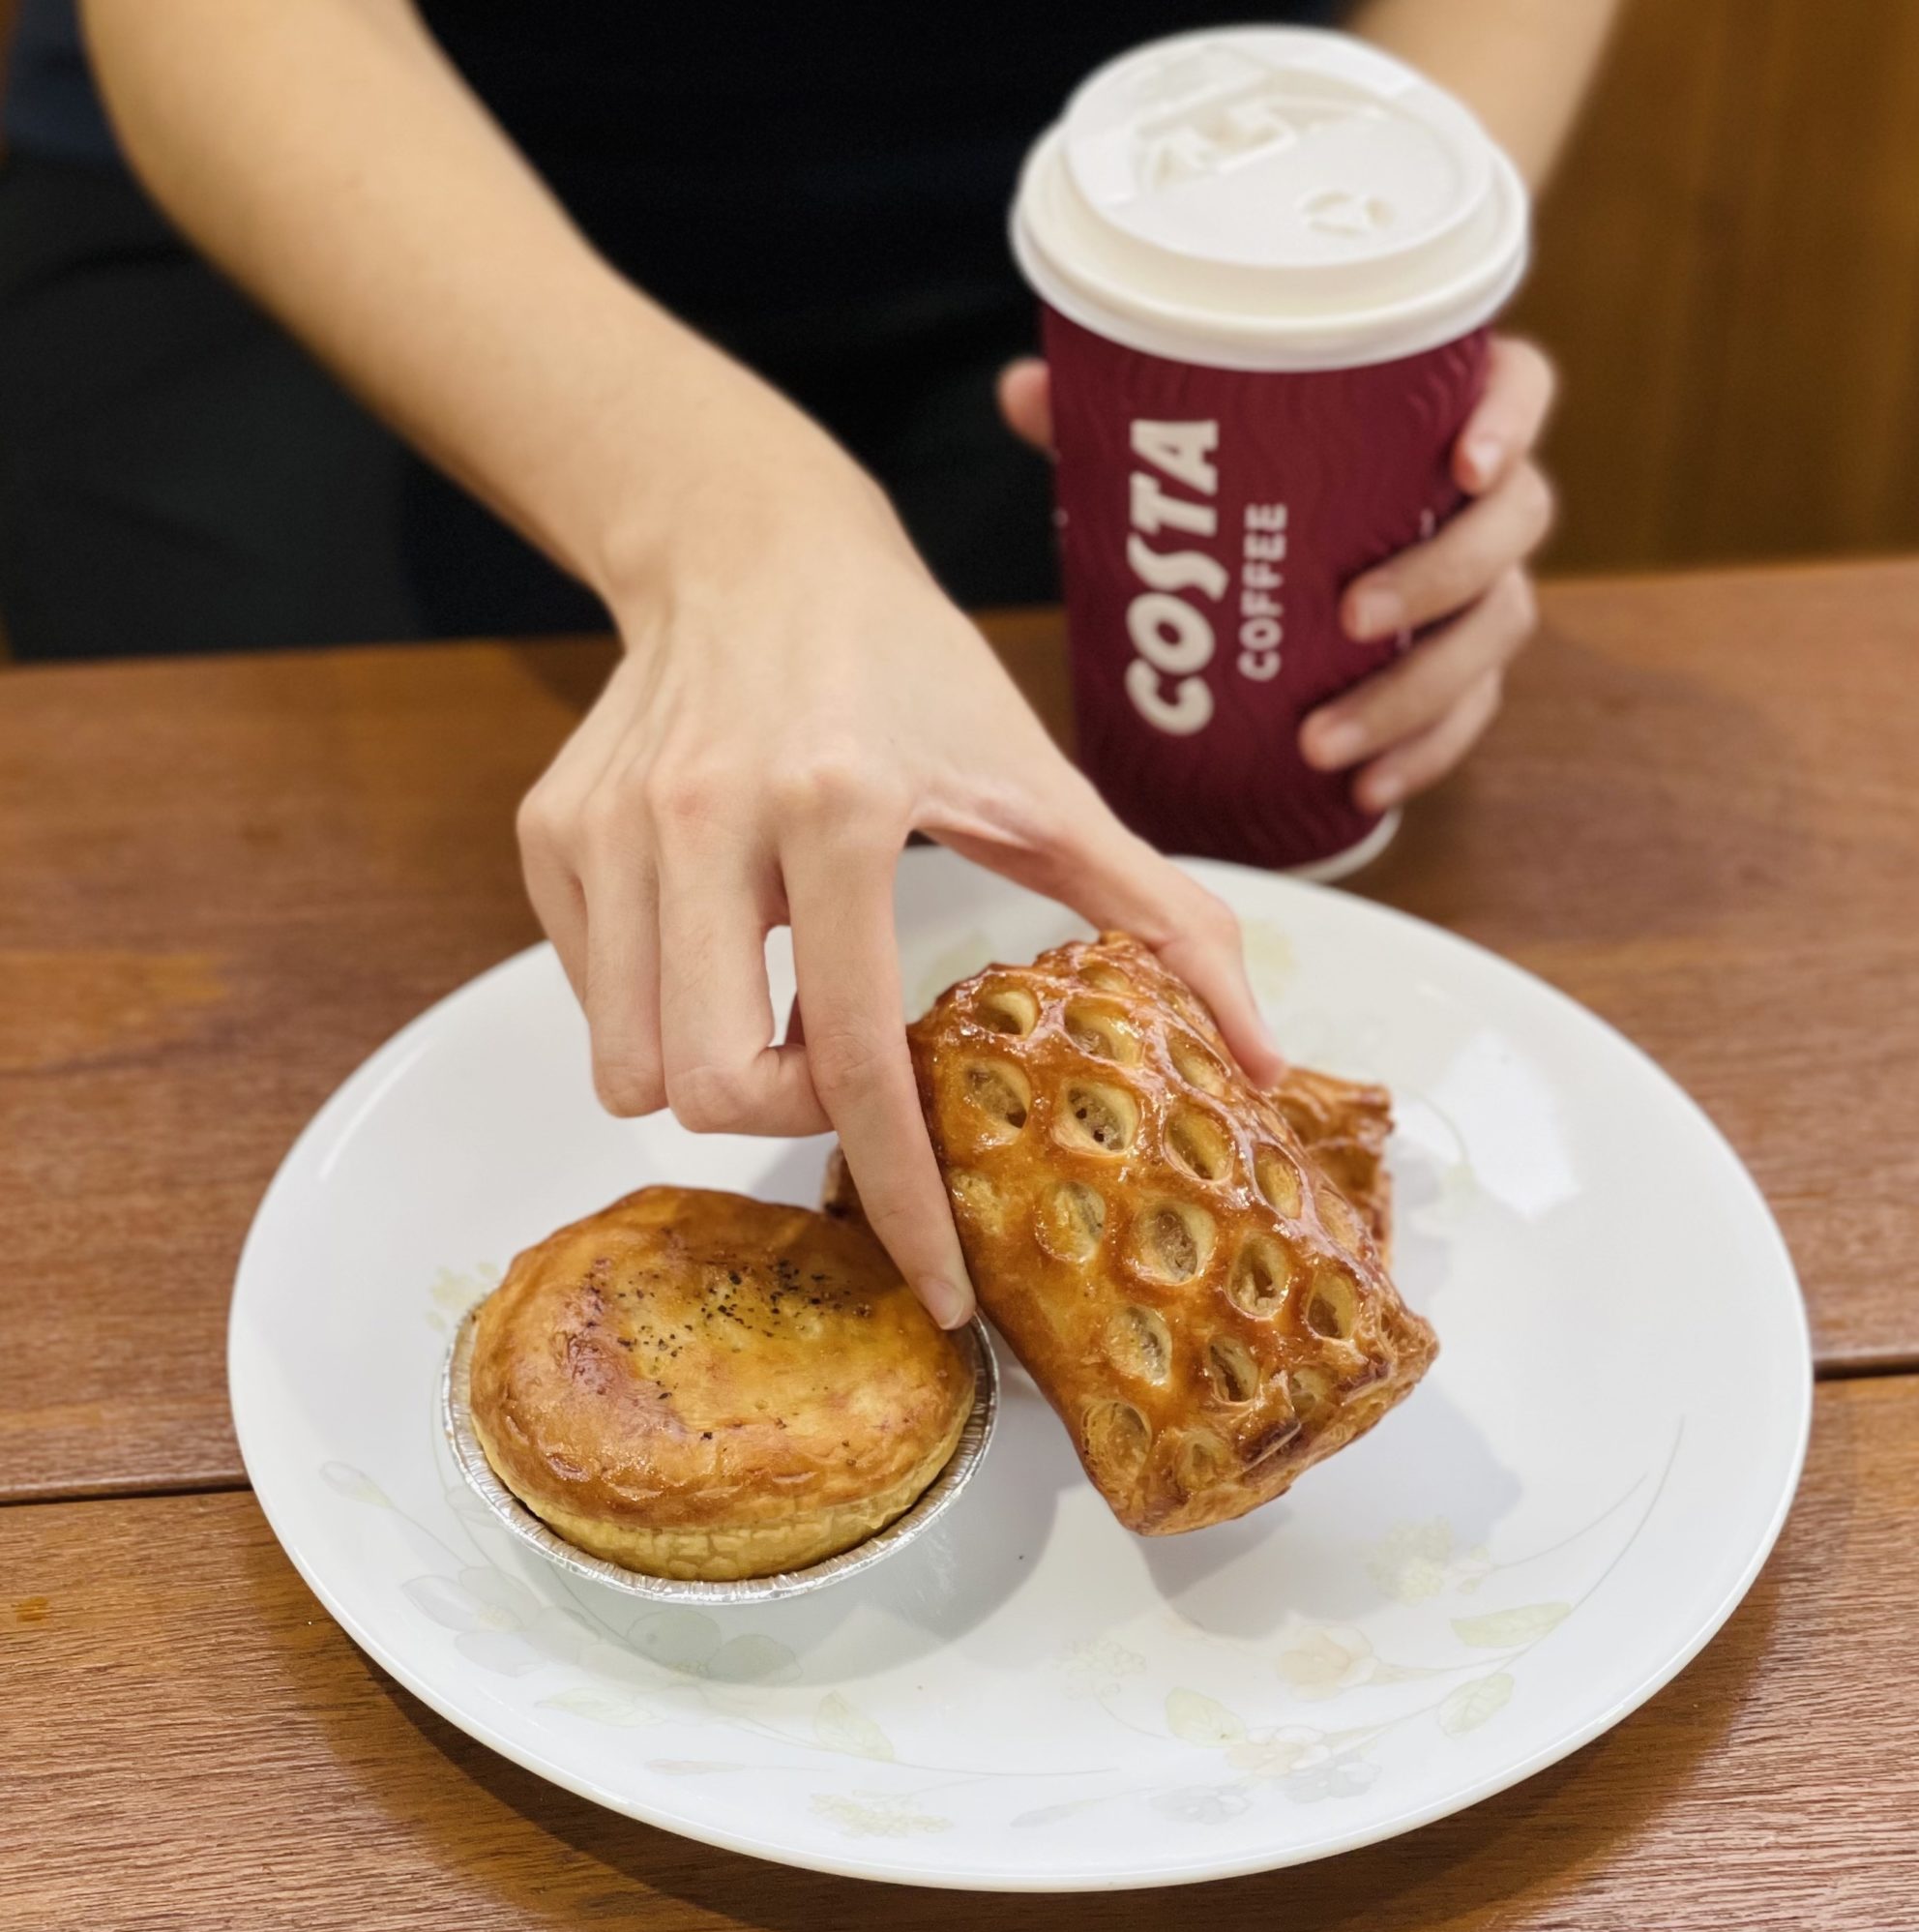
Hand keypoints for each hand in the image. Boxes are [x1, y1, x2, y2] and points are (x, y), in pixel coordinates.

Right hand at [517, 409, 1281, 1330]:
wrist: (749, 544)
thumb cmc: (909, 666)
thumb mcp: (1043, 781)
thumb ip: (1160, 918)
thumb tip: (1260, 1059)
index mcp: (835, 807)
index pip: (857, 1058)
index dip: (901, 1197)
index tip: (937, 1289)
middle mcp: (699, 818)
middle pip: (708, 1088)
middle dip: (787, 1120)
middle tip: (846, 1066)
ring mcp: (606, 827)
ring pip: (626, 1065)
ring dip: (714, 1069)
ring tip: (783, 997)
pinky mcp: (548, 833)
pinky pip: (587, 995)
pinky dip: (659, 1005)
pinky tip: (718, 935)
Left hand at [1000, 333, 1555, 813]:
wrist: (1258, 554)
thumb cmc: (1241, 473)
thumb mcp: (1174, 436)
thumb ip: (1107, 408)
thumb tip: (1024, 391)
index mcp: (1434, 415)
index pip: (1518, 386)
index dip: (1509, 418)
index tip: (1462, 462)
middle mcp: (1477, 499)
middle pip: (1511, 527)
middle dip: (1441, 577)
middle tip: (1352, 617)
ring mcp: (1476, 589)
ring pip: (1493, 633)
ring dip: (1417, 694)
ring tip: (1326, 740)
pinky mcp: (1456, 669)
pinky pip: (1465, 717)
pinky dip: (1421, 756)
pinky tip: (1364, 790)